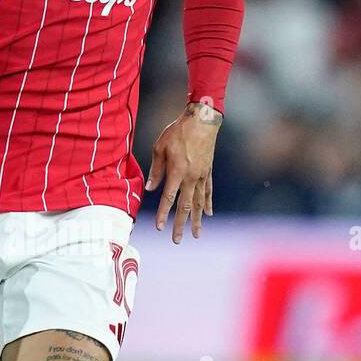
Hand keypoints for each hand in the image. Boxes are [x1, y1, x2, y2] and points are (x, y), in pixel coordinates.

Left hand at [146, 102, 221, 242]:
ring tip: (196, 235)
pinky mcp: (208, 171)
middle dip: (180, 224)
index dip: (163, 214)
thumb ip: (156, 170)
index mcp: (176, 171)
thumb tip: (151, 188)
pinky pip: (208, 191)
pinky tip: (207, 214)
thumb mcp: (159, 147)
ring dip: (197, 220)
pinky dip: (207, 204)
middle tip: (177, 240)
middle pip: (185, 206)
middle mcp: (190, 177)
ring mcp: (201, 175)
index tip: (160, 228)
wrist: (202, 120)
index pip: (168, 198)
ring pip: (199, 203)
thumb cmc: (177, 131)